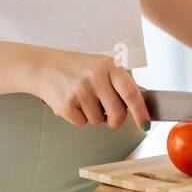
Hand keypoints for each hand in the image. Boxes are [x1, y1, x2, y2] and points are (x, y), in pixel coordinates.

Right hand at [29, 48, 150, 130]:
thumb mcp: (101, 66)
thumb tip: (140, 109)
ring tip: (83, 99)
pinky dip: (79, 118)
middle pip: (117, 114)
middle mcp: (95, 76)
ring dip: (93, 116)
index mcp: (109, 66)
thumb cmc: (77, 69)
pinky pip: (82, 123)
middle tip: (108, 115)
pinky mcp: (66, 104)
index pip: (131, 92)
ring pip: (98, 121)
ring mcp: (80, 90)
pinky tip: (72, 102)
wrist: (45, 67)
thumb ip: (120, 83)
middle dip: (115, 121)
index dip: (141, 111)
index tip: (145, 124)